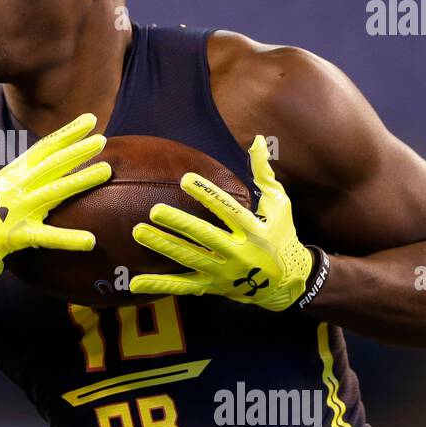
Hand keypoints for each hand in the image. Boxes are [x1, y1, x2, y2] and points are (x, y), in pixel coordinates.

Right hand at [0, 113, 111, 287]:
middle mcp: (17, 187)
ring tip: (106, 171)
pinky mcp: (19, 235)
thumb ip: (23, 172)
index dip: (67, 133)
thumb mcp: (0, 183)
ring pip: (54, 191)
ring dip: (81, 180)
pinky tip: (90, 240)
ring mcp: (19, 210)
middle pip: (52, 164)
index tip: (90, 121)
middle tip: (102, 139)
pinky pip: (47, 237)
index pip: (44, 147)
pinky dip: (69, 239)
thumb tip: (48, 158)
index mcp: (14, 173)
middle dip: (78, 150)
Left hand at [129, 135, 313, 310]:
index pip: (228, 210)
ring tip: (139, 232)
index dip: (207, 195)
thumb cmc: (282, 235)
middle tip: (154, 210)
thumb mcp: (278, 203)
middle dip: (179, 224)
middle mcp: (240, 253)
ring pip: (190, 259)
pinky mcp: (214, 287)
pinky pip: (184, 285)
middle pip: (205, 237)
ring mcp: (225, 273)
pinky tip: (134, 281)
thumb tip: (257, 140)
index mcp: (255, 230)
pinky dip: (160, 285)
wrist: (290, 282)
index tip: (185, 179)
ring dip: (164, 246)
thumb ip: (263, 173)